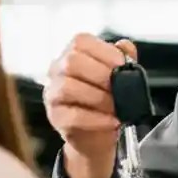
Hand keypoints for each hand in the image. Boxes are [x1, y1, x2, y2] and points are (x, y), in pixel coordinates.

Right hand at [44, 34, 137, 177]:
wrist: (98, 135)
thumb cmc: (106, 100)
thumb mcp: (118, 76)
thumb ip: (123, 57)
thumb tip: (125, 47)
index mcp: (72, 53)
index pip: (81, 42)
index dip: (105, 52)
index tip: (123, 65)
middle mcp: (57, 70)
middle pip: (72, 62)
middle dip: (101, 75)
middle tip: (120, 88)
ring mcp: (52, 93)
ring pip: (67, 87)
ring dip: (98, 97)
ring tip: (117, 107)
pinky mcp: (55, 117)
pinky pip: (72, 116)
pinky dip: (96, 119)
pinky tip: (112, 121)